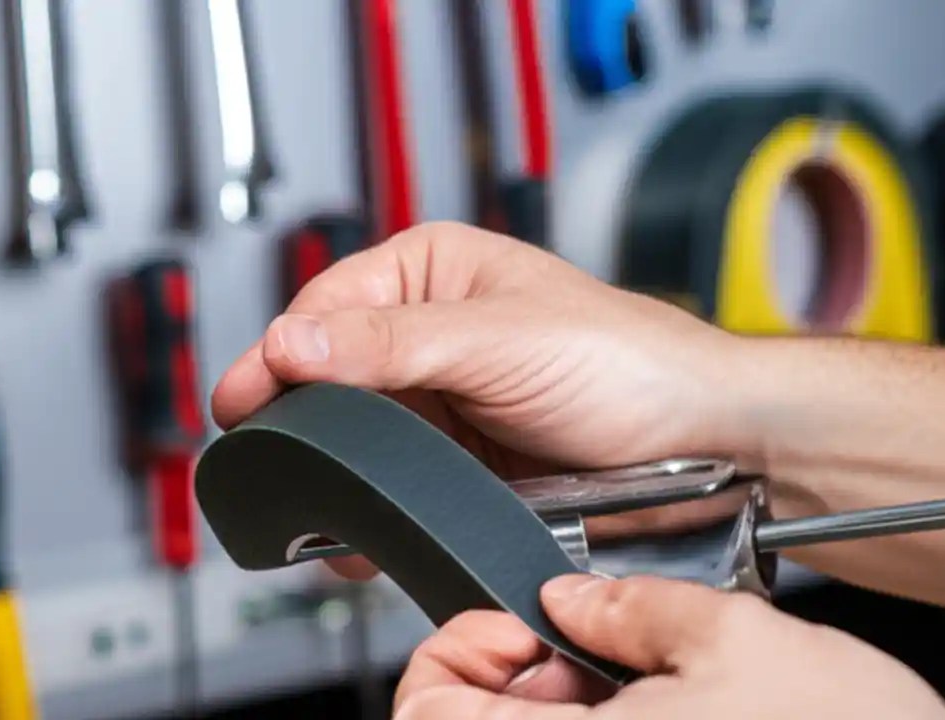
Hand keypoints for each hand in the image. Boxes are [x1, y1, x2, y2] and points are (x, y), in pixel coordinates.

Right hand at [212, 223, 755, 575]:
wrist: (700, 441)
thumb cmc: (627, 360)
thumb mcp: (500, 338)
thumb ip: (392, 343)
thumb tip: (293, 344)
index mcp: (430, 273)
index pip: (325, 308)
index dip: (280, 355)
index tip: (244, 400)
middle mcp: (425, 334)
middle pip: (327, 376)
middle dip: (299, 418)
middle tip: (266, 458)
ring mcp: (438, 403)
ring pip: (352, 436)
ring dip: (329, 468)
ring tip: (309, 499)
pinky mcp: (453, 463)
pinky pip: (387, 481)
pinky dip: (365, 507)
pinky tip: (354, 526)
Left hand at [394, 575, 944, 718]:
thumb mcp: (731, 636)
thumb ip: (626, 605)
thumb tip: (567, 597)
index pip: (425, 707)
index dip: (453, 649)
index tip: (508, 622)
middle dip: (512, 676)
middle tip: (575, 643)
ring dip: (553, 707)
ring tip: (627, 674)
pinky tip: (651, 711)